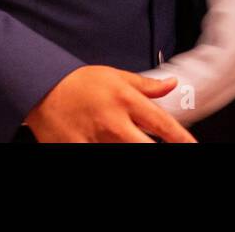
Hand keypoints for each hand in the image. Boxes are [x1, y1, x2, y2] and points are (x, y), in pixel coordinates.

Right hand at [23, 65, 196, 141]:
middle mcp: (114, 123)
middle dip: (161, 152)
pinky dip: (105, 152)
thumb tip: (173, 84)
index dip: (183, 140)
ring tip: (127, 142)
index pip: (163, 125)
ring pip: (125, 154)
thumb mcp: (116, 76)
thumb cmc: (80, 82)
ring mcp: (96, 139)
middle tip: (169, 152)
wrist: (41, 87)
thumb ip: (146, 86)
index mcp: (126, 101)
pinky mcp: (77, 149)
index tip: (193, 147)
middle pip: (147, 148)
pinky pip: (98, 157)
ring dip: (132, 149)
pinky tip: (106, 145)